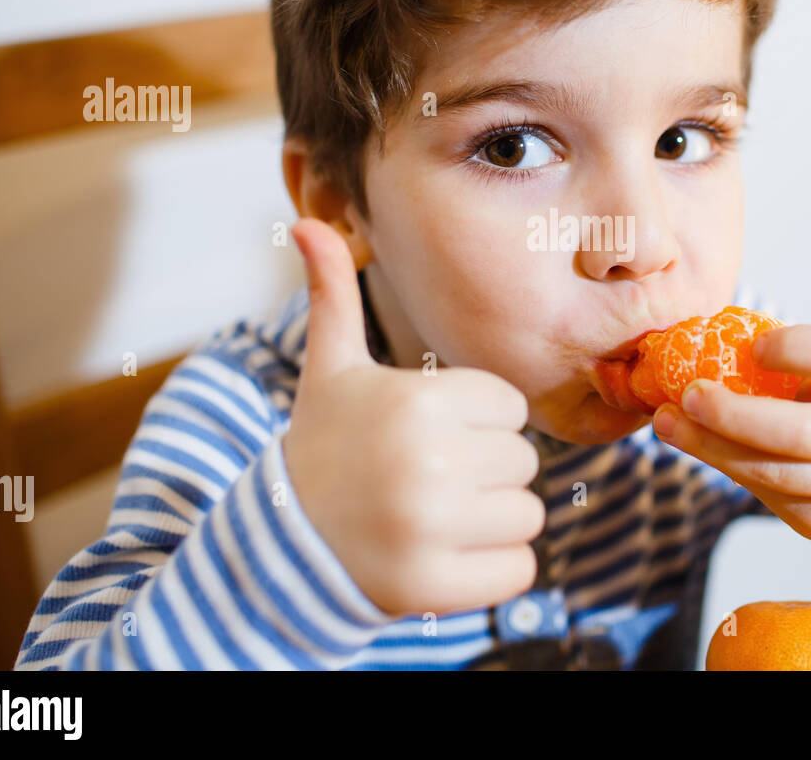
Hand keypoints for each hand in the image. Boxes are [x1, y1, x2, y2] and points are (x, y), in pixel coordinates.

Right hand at [282, 217, 544, 616]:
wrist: (282, 546)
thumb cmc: (324, 446)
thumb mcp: (330, 370)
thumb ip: (332, 296)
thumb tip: (305, 221)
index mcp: (417, 403)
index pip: (510, 408)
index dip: (476, 421)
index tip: (428, 434)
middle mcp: (427, 464)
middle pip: (523, 462)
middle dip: (485, 471)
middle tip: (428, 479)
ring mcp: (430, 531)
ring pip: (527, 515)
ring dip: (492, 522)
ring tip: (434, 516)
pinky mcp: (436, 589)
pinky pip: (520, 570)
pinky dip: (492, 569)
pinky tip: (442, 556)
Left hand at [651, 325, 810, 547]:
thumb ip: (797, 364)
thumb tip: (705, 346)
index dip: (800, 347)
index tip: (754, 346)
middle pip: (802, 431)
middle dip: (735, 415)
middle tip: (687, 395)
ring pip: (774, 473)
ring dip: (711, 446)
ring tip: (668, 422)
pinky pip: (765, 494)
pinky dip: (723, 465)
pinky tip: (694, 443)